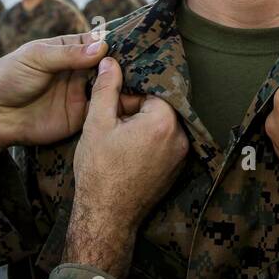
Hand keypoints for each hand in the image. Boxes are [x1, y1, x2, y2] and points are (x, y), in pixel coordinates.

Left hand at [0, 32, 137, 170]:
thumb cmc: (8, 78)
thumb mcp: (35, 58)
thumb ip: (67, 54)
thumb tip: (102, 47)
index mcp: (68, 49)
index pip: (98, 41)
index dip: (117, 41)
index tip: (140, 40)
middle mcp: (78, 70)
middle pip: (109, 64)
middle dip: (128, 63)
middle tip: (153, 63)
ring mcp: (81, 93)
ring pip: (111, 86)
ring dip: (127, 84)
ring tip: (149, 82)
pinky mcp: (81, 116)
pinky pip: (103, 110)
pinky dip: (118, 106)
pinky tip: (135, 103)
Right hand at [64, 57, 188, 278]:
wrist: (106, 217)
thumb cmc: (99, 171)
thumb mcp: (97, 124)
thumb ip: (106, 89)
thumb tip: (110, 61)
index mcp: (163, 121)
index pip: (151, 90)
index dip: (128, 96)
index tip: (112, 106)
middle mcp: (180, 137)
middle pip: (159, 107)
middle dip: (136, 110)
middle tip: (113, 124)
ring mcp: (182, 155)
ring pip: (162, 125)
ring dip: (142, 126)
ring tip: (118, 140)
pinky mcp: (177, 169)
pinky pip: (165, 144)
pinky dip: (149, 142)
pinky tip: (128, 154)